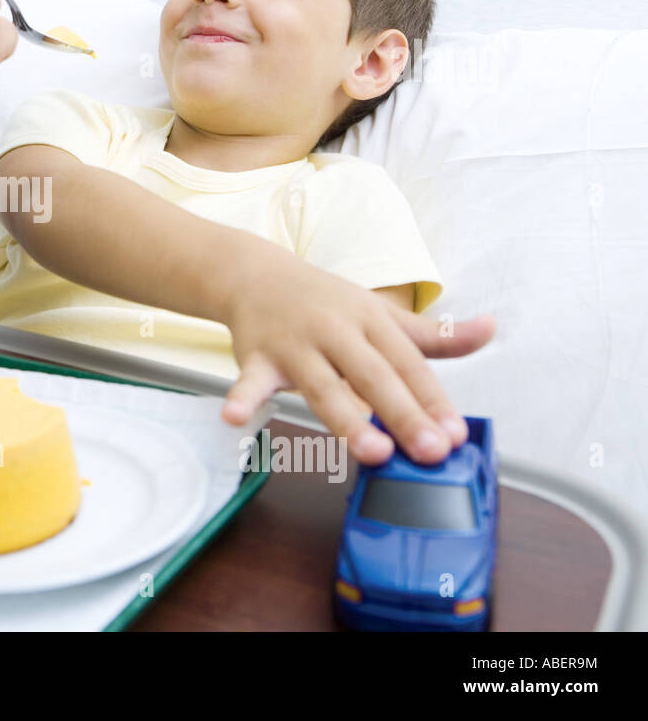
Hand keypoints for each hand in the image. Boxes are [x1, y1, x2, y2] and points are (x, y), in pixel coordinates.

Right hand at [221, 243, 495, 465]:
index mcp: (371, 321)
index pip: (409, 365)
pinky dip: (242, 398)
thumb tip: (491, 330)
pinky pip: (249, 381)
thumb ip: (434, 335)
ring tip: (370, 452)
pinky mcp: (256, 358)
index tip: (455, 435)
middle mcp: (335, 331)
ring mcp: (294, 345)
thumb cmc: (323, 302)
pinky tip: (235, 418)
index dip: (433, 401)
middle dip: (403, 414)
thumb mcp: (380, 313)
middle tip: (430, 452)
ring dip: (345, 419)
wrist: (253, 274)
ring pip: (322, 387)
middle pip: (373, 377)